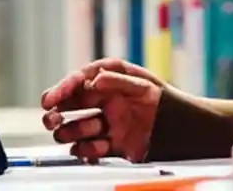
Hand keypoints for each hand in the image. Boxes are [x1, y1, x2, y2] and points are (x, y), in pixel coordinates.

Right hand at [40, 59, 163, 161]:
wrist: (181, 129)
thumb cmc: (164, 100)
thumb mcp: (143, 85)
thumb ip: (118, 81)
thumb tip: (94, 81)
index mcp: (106, 82)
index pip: (76, 83)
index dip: (60, 90)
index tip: (50, 100)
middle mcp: (101, 103)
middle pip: (67, 108)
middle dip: (54, 114)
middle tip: (52, 120)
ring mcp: (104, 124)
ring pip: (74, 130)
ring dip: (72, 132)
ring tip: (83, 132)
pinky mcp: (110, 145)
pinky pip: (88, 150)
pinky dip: (87, 151)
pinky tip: (97, 148)